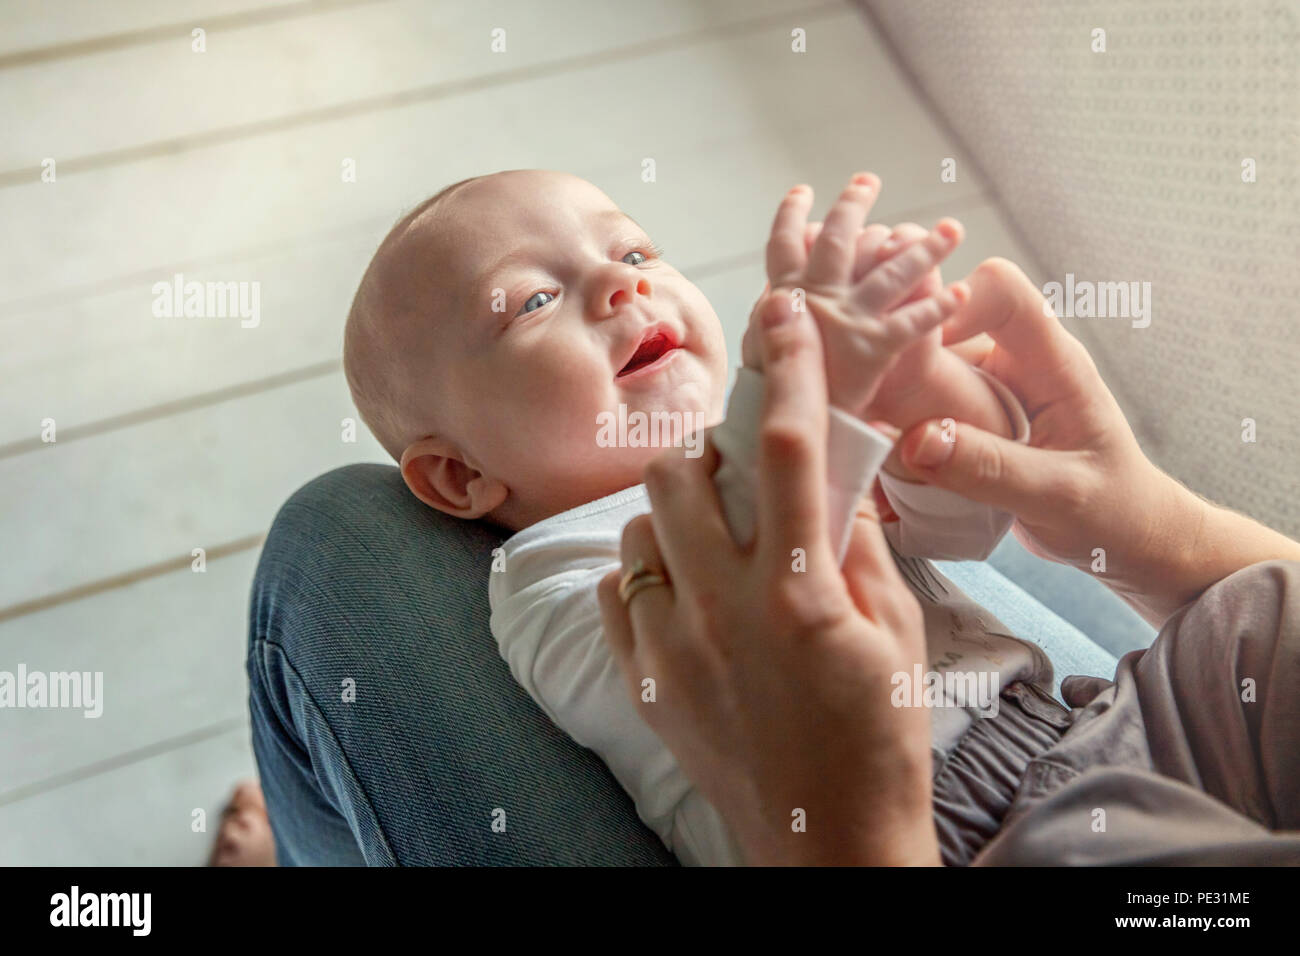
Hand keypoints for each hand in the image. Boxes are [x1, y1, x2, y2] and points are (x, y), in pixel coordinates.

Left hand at [597, 290, 940, 865]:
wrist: (832, 844)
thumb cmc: (883, 738)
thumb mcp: (900, 633)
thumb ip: (860, 544)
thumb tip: (834, 478)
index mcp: (800, 590)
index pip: (786, 449)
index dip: (787, 368)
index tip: (784, 314)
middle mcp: (725, 608)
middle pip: (681, 475)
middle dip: (707, 451)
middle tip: (738, 473)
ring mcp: (676, 647)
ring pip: (640, 531)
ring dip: (674, 515)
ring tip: (712, 541)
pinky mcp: (647, 683)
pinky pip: (617, 597)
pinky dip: (646, 577)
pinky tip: (682, 593)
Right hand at [741, 173, 968, 418]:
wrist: (783, 435)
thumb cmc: (769, 398)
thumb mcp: (757, 352)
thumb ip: (770, 321)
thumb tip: (775, 296)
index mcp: (782, 296)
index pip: (783, 245)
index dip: (791, 216)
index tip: (802, 193)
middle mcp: (815, 298)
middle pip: (840, 239)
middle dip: (854, 205)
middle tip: (869, 181)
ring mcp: (845, 320)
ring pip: (892, 272)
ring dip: (926, 247)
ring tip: (952, 228)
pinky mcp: (872, 348)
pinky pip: (913, 322)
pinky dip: (938, 307)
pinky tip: (960, 293)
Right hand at [893, 257, 1299, 624]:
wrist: (1127, 537)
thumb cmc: (1113, 510)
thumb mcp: (1058, 496)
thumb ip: (990, 468)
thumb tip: (918, 439)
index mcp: (1053, 361)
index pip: (1001, 292)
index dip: (950, 304)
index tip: (910, 353)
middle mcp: (1017, 362)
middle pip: (946, 322)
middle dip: (903, 355)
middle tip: (872, 405)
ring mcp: (991, 388)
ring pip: (926, 363)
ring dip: (893, 393)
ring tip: (873, 436)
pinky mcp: (972, 416)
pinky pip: (924, 401)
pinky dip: (898, 422)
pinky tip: (885, 456)